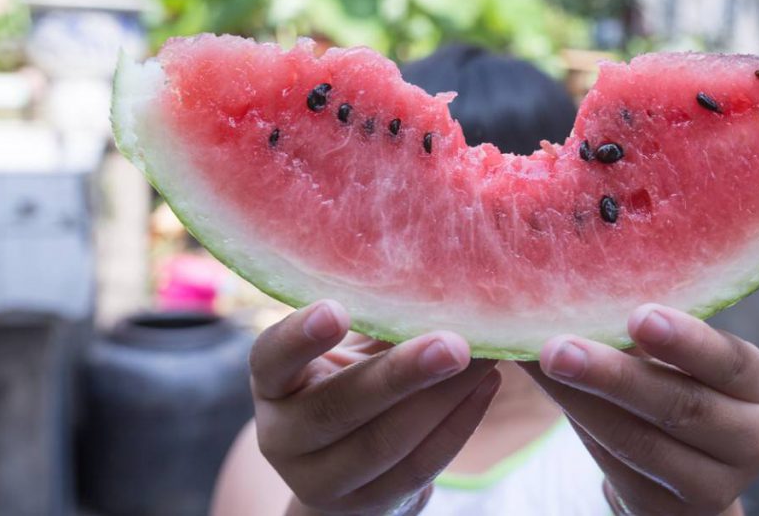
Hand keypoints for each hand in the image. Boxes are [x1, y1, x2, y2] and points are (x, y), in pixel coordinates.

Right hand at [250, 300, 500, 515]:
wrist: (346, 469)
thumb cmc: (353, 378)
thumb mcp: (347, 348)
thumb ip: (374, 315)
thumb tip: (436, 266)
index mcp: (272, 382)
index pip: (271, 357)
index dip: (300, 336)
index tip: (336, 308)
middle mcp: (282, 435)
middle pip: (338, 407)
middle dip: (401, 374)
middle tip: (455, 343)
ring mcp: (319, 480)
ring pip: (384, 443)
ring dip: (443, 399)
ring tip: (484, 359)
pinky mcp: (364, 506)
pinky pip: (416, 469)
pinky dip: (457, 427)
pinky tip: (486, 387)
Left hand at [521, 304, 758, 515]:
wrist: (683, 473)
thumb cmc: (675, 386)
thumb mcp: (681, 358)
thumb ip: (647, 327)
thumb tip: (582, 277)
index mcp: (755, 385)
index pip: (728, 362)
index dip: (685, 341)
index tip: (638, 316)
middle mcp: (749, 439)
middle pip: (679, 406)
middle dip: (613, 375)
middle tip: (559, 347)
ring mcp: (712, 486)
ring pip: (639, 442)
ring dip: (581, 400)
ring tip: (540, 363)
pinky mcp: (667, 513)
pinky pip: (617, 468)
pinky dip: (578, 426)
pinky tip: (549, 392)